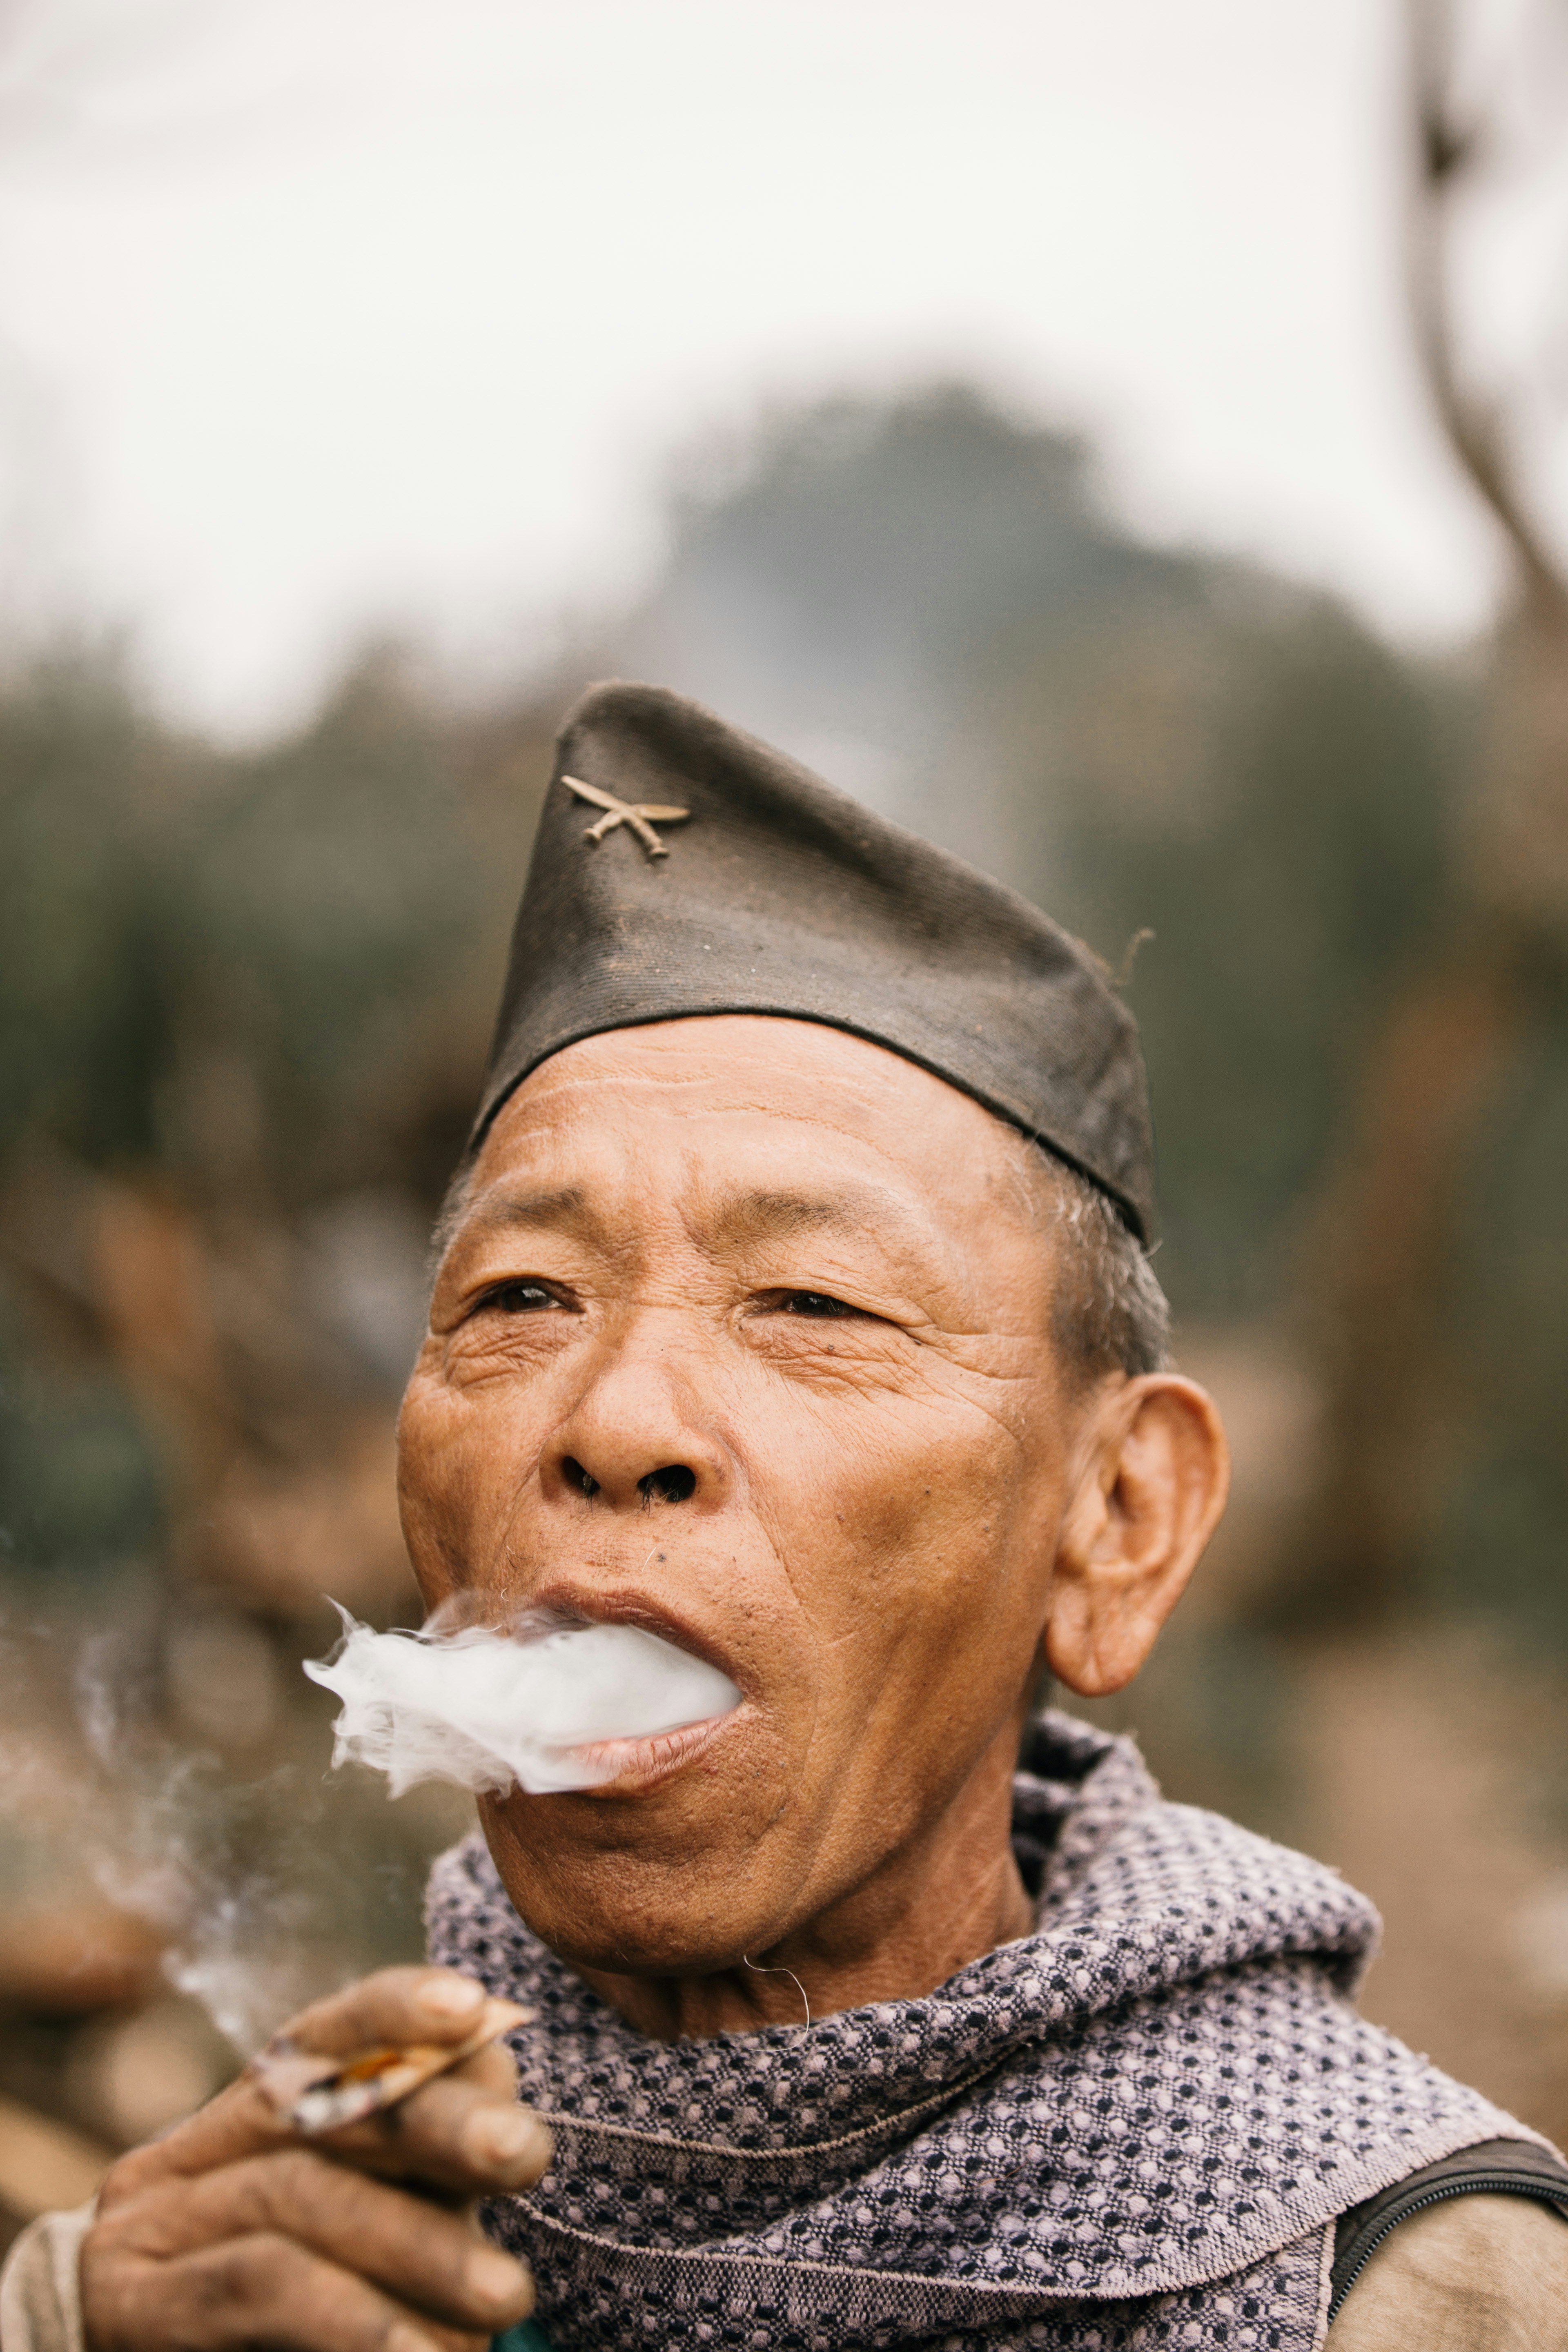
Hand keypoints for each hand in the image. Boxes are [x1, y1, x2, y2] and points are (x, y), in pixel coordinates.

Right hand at [81, 1967, 551, 2351]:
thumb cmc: (306, 2330)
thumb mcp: (377, 2228)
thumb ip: (424, 2158)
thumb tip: (494, 2062)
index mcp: (241, 2129)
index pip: (316, 2038)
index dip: (393, 2011)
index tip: (475, 2007)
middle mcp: (184, 2161)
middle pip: (316, 2109)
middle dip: (435, 2121)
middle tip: (528, 2152)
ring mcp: (147, 2234)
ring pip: (296, 2195)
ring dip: (418, 2244)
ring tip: (506, 2296)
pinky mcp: (133, 2311)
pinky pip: (257, 2287)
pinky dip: (355, 2318)